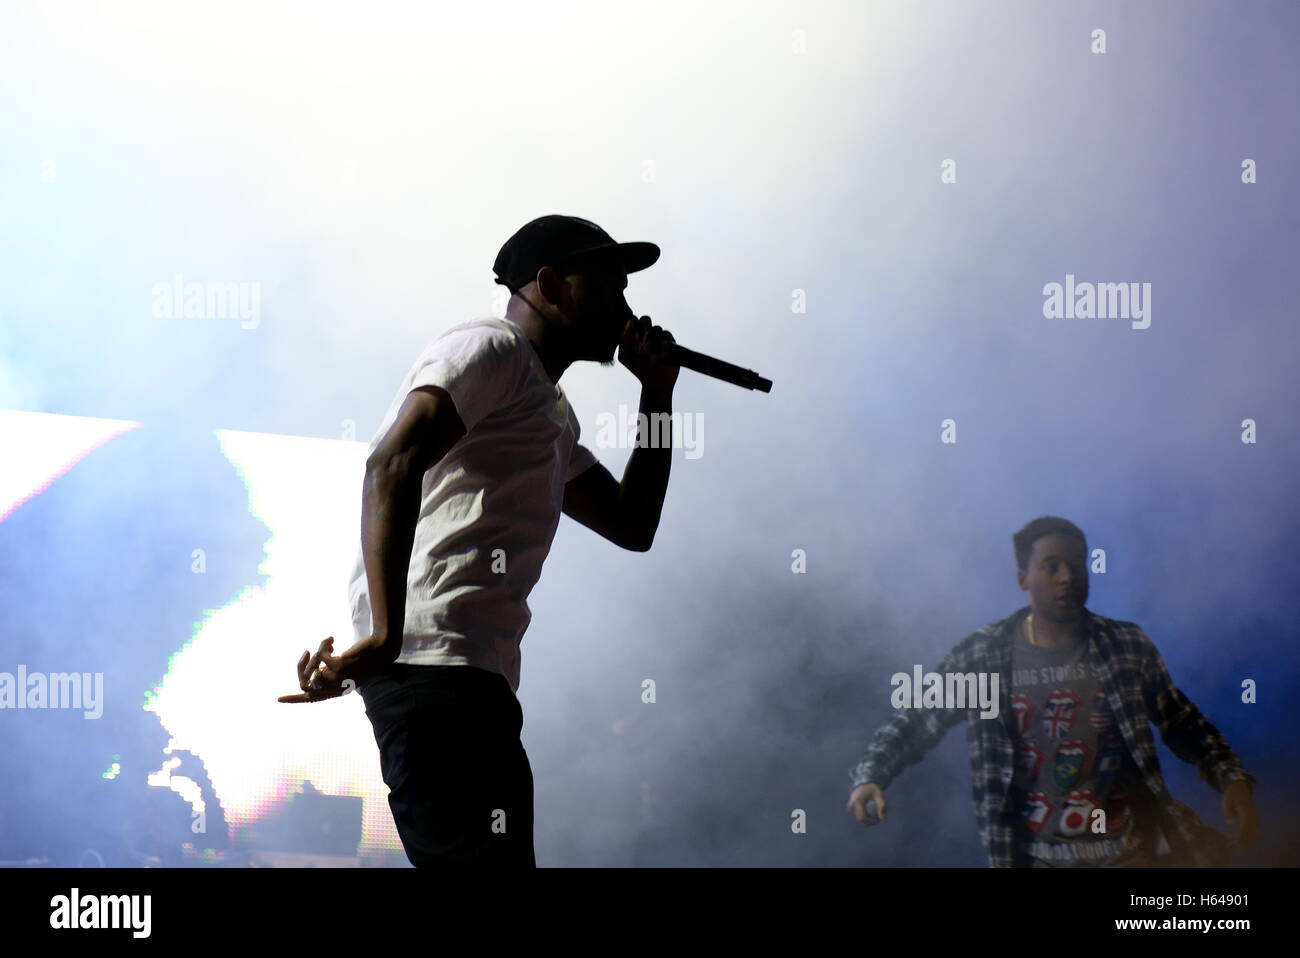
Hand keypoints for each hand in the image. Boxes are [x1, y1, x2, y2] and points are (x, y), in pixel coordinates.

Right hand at [277, 634, 393, 703]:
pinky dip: (322, 646)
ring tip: (327, 642)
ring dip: (315, 654)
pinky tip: (332, 640)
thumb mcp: (347, 667)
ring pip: (311, 670)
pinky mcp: (339, 667)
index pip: (312, 699)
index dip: (294, 699)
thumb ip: (331, 671)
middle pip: (304, 685)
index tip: (279, 699)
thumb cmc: (366, 657)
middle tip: (306, 652)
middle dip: (300, 667)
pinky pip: (319, 657)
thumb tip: (315, 669)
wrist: (383, 648)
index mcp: (338, 690)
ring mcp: (337, 678)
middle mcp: (336, 688)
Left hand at [618, 315, 678, 391]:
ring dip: (653, 341)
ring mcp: (659, 337)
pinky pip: (667, 334)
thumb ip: (623, 340)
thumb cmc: (639, 370)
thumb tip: (630, 322)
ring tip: (652, 357)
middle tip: (644, 342)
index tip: (633, 337)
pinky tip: (663, 355)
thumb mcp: (625, 356)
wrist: (656, 382)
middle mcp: (647, 334)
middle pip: (645, 319)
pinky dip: (664, 343)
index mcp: (635, 335)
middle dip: (645, 328)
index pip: (633, 321)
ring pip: (657, 327)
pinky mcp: (671, 341)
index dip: (633, 326)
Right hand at [847, 782, 886, 825]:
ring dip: (867, 820)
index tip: (878, 820)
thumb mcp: (880, 795)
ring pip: (858, 819)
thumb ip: (882, 806)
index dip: (870, 822)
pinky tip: (871, 813)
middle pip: (860, 820)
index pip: (862, 817)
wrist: (865, 783)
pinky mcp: (850, 807)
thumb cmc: (873, 789)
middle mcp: (851, 805)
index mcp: (857, 802)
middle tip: (877, 819)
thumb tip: (882, 819)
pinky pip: (857, 815)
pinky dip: (864, 816)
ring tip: (875, 815)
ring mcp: (850, 806)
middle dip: (869, 822)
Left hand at [1222, 780, 1259, 846]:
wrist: (1240, 787)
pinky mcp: (1255, 818)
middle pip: (1251, 832)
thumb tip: (1230, 823)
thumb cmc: (1231, 794)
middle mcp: (1253, 815)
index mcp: (1246, 810)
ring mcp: (1256, 817)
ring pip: (1255, 833)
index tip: (1234, 843)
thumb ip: (1229, 811)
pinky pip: (1255, 830)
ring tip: (1234, 844)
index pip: (1245, 827)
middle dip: (1243, 841)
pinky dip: (1249, 836)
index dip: (1241, 837)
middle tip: (1231, 846)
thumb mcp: (1226, 801)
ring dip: (1246, 840)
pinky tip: (1240, 839)